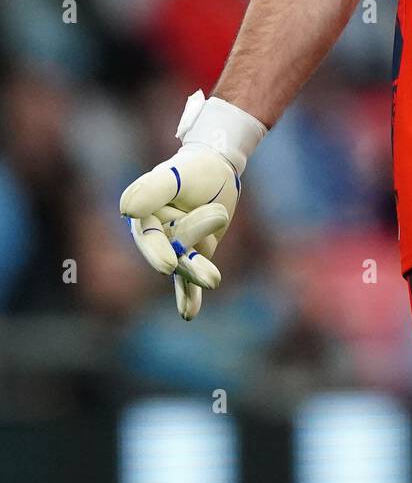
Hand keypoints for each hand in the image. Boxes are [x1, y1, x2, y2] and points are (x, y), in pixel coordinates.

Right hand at [119, 91, 266, 319]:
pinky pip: (189, 277)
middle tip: (208, 277)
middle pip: (170, 253)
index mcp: (144, 215)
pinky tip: (188, 313)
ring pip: (185, 264)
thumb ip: (153, 190)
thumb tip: (127, 210)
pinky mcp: (193, 254)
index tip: (169, 265)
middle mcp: (155, 234)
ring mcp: (174, 247)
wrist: (215, 169)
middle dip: (186, 265)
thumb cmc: (192, 169)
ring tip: (214, 280)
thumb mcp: (174, 176)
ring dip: (197, 275)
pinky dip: (188, 295)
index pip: (150, 237)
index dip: (158, 252)